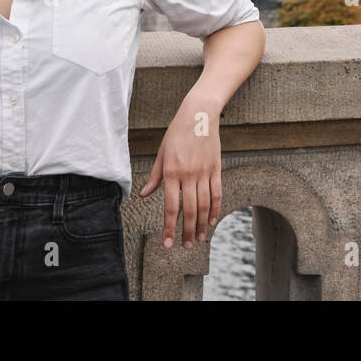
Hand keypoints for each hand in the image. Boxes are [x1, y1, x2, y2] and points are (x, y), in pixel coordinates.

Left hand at [138, 92, 221, 248]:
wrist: (198, 115)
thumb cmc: (176, 133)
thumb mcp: (161, 153)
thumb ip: (154, 176)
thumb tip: (144, 194)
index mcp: (171, 172)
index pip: (171, 207)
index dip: (170, 227)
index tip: (168, 242)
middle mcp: (188, 174)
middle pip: (189, 210)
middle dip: (187, 231)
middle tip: (185, 246)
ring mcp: (204, 172)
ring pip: (204, 205)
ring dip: (201, 225)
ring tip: (199, 239)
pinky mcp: (216, 168)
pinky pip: (217, 193)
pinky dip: (215, 209)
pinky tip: (212, 221)